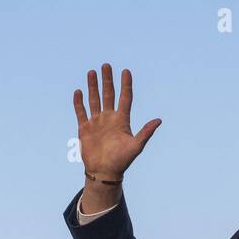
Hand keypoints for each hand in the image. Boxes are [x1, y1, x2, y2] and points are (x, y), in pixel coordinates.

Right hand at [73, 64, 159, 194]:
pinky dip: (79, 102)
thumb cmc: (122, 161)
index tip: (126, 71)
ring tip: (92, 72)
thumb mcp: (136, 146)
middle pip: (108, 95)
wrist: (104, 172)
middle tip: (106, 65)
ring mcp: (96, 122)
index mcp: (122, 120)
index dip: (126, 85)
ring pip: (94, 100)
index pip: (125, 98)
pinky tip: (79, 91)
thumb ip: (146, 132)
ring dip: (93, 86)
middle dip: (107, 80)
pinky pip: (81, 112)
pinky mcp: (85, 128)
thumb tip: (159, 120)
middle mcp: (109, 118)